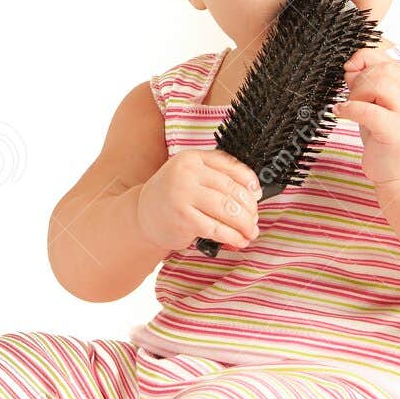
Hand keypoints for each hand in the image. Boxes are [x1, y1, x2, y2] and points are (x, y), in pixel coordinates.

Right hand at [136, 150, 260, 253]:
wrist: (142, 215)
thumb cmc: (172, 197)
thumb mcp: (189, 177)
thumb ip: (214, 177)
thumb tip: (252, 192)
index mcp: (192, 158)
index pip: (230, 165)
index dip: (249, 181)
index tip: (257, 194)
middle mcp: (186, 173)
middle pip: (232, 188)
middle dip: (250, 208)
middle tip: (254, 219)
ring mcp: (183, 194)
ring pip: (227, 208)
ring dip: (245, 223)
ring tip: (251, 232)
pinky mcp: (183, 218)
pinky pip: (217, 228)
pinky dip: (232, 236)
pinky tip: (239, 240)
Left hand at [332, 47, 399, 186]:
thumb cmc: (390, 142)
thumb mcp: (378, 108)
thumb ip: (368, 87)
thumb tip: (350, 69)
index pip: (388, 59)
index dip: (364, 58)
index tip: (350, 71)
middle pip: (385, 69)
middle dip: (360, 78)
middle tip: (352, 97)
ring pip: (381, 84)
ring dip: (358, 93)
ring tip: (351, 107)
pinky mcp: (396, 132)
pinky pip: (370, 111)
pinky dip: (351, 109)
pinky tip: (341, 113)